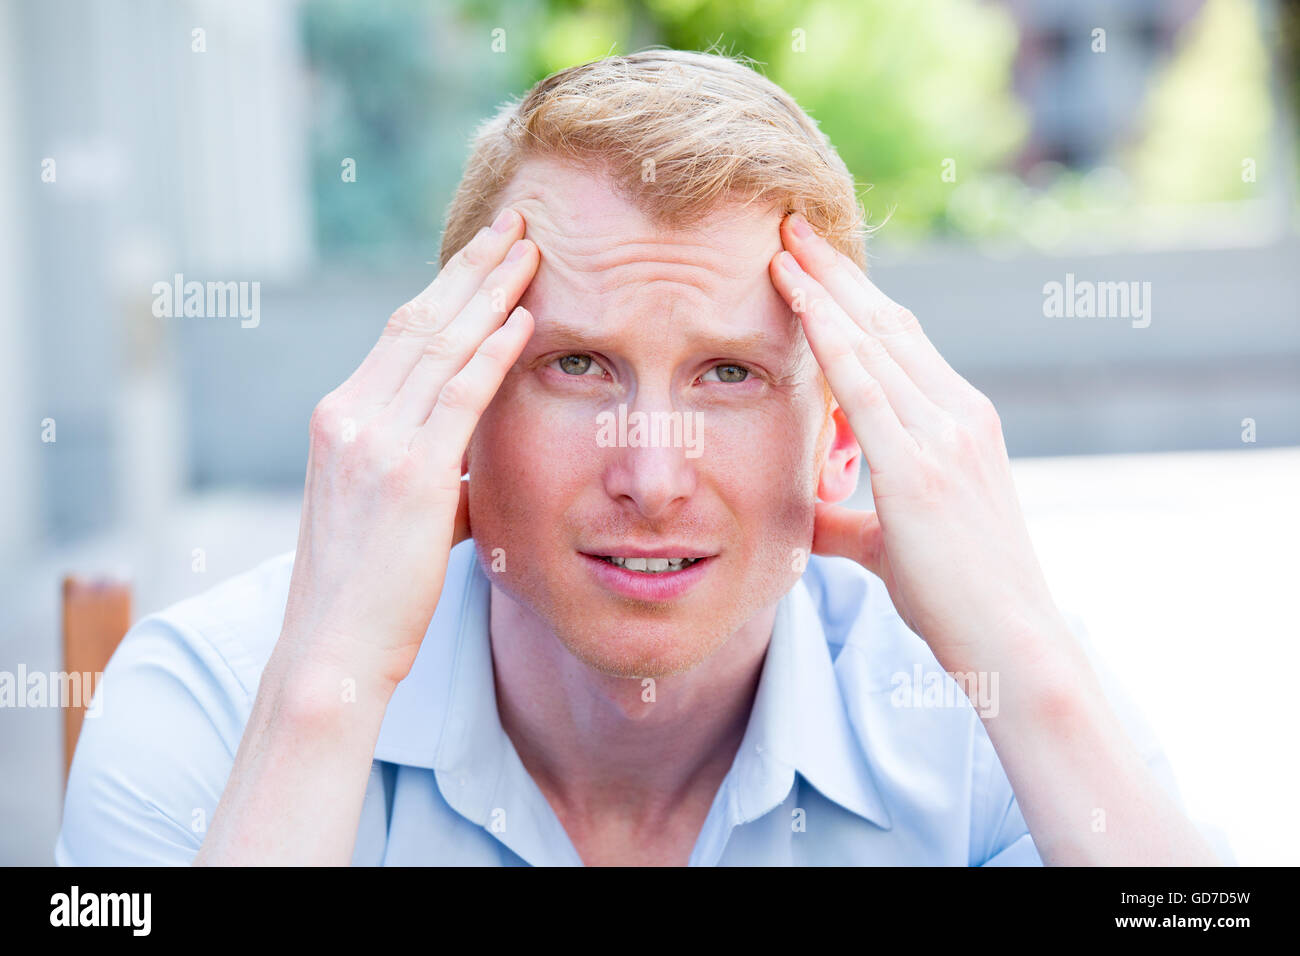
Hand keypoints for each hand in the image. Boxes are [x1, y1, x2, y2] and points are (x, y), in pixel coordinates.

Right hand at [279, 209, 537, 691]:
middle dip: (470, 268)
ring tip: (529, 250)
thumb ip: (431, 470)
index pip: (401, 333)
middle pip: (419, 319)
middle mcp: (350, 413)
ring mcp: (374, 439)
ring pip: (439, 344)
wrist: (333, 647)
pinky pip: (457, 395)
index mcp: (341, 416)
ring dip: (489, 292)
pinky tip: (522, 317)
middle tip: (513, 224)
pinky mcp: (407, 472)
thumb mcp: (394, 510)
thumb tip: (473, 458)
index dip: (447, 288)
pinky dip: (492, 351)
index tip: (483, 255)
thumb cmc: (369, 589)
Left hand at [769, 214, 1067, 676]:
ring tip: (783, 244)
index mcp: (960, 422)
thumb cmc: (957, 597)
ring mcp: (946, 435)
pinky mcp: (923, 468)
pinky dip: (830, 336)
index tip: (815, 261)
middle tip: (791, 226)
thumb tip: (806, 512)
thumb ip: (852, 517)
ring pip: (875, 339)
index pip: (899, 341)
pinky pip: (865, 386)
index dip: (854, 296)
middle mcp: (958, 413)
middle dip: (836, 272)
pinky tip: (799, 301)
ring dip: (825, 287)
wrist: (1011, 639)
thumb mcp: (896, 543)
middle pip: (886, 322)